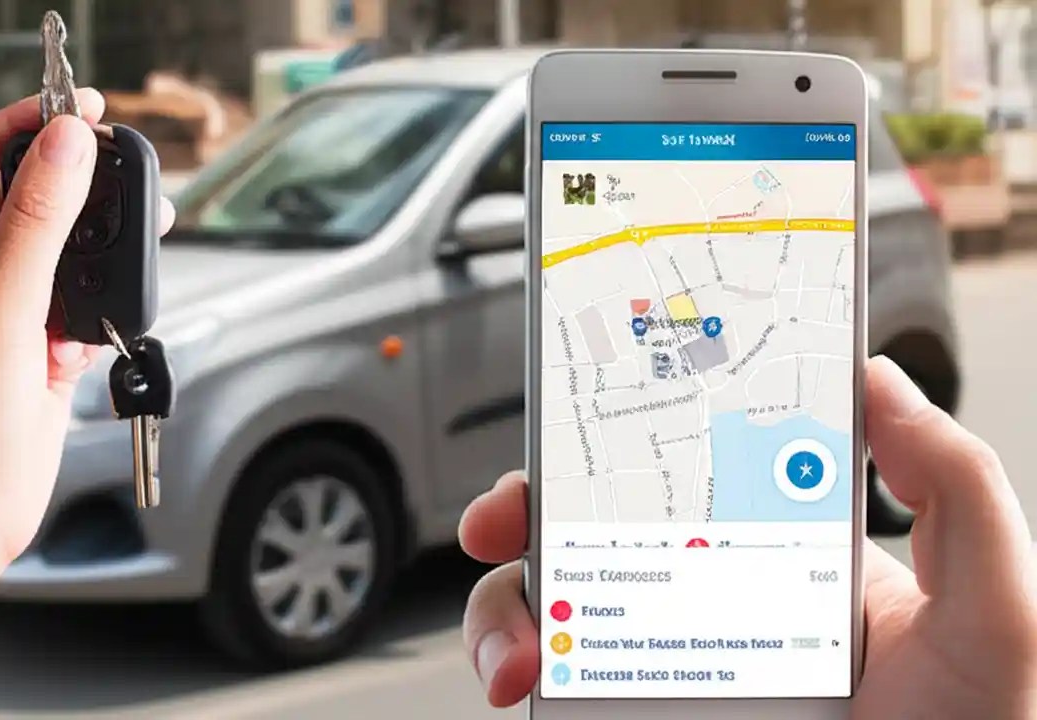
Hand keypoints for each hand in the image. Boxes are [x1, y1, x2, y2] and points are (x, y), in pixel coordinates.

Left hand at [0, 91, 174, 566]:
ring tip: (137, 244)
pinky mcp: (37, 350)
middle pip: (26, 196)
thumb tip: (66, 143)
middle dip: (76, 186)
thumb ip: (39, 220)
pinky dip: (98, 311)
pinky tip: (96, 334)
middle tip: (125, 173)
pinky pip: (78, 305)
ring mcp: (3, 311)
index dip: (25, 125)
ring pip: (62, 253)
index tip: (80, 111)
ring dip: (97, 252)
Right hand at [460, 357, 1036, 715]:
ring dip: (508, 607)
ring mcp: (670, 662)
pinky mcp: (634, 710)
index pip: (690, 468)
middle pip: (595, 528)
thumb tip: (878, 376)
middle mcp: (712, 598)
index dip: (623, 435)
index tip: (580, 417)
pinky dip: (514, 666)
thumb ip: (957, 486)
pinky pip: (558, 680)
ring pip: (558, 604)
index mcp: (784, 550)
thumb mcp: (990, 607)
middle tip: (500, 520)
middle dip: (527, 511)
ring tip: (521, 650)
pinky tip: (525, 682)